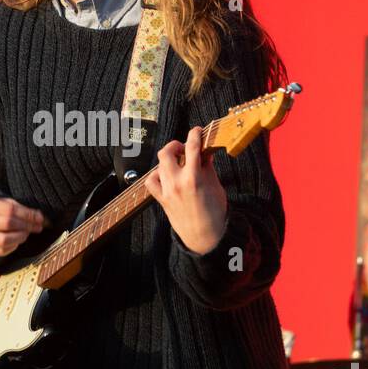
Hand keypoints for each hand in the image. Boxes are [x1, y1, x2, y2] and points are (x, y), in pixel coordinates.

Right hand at [0, 196, 47, 256]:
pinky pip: (2, 250)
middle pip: (7, 224)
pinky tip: (17, 240)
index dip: (27, 215)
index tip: (39, 218)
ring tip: (26, 233)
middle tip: (36, 227)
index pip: (9, 210)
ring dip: (20, 237)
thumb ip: (23, 209)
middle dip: (26, 226)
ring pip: (4, 240)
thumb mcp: (7, 204)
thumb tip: (39, 218)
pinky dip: (14, 246)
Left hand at [145, 126, 227, 255]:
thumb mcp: (215, 186)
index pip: (191, 147)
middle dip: (175, 145)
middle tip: (184, 148)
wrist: (205, 237)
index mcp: (194, 177)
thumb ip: (207, 167)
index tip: (197, 131)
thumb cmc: (215, 213)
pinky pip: (151, 181)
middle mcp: (177, 182)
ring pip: (159, 165)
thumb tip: (204, 152)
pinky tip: (167, 176)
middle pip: (166, 152)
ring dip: (168, 159)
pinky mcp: (162, 199)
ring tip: (178, 163)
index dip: (194, 134)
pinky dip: (157, 175)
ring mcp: (167, 191)